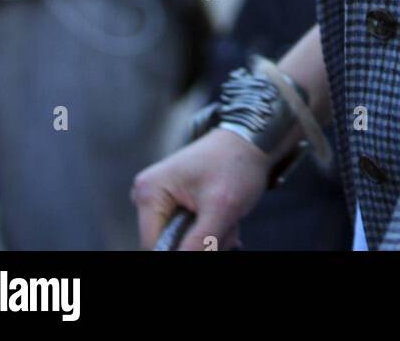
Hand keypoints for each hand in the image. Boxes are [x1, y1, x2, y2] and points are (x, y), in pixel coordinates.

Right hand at [132, 126, 271, 251]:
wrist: (251, 141)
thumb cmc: (236, 165)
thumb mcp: (221, 209)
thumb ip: (199, 243)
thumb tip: (180, 259)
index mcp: (150, 193)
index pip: (154, 247)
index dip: (183, 252)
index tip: (213, 242)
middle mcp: (148, 196)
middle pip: (169, 245)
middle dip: (201, 245)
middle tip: (226, 228)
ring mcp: (161, 200)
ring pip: (182, 243)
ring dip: (209, 240)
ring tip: (228, 219)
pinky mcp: (174, 204)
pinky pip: (188, 234)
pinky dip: (209, 233)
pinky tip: (225, 218)